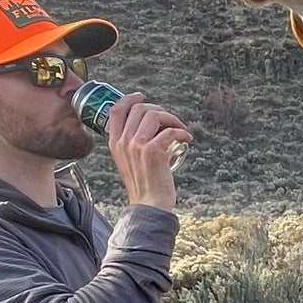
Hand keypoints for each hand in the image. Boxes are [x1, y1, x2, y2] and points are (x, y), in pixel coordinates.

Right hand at [95, 92, 192, 211]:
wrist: (148, 205)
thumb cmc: (144, 184)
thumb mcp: (129, 161)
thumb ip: (133, 143)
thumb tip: (153, 127)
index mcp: (114, 142)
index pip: (116, 110)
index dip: (129, 99)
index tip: (141, 97)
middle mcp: (123, 141)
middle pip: (139, 108)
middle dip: (158, 110)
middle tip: (169, 120)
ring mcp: (137, 145)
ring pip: (154, 114)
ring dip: (172, 118)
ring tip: (180, 129)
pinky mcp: (153, 151)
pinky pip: (170, 131)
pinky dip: (182, 132)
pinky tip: (187, 139)